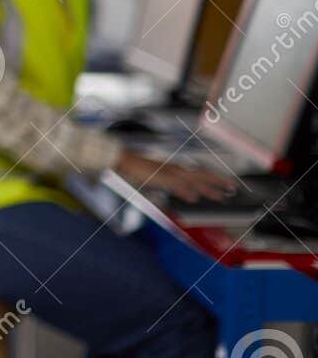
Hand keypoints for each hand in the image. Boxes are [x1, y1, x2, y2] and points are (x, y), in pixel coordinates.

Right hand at [114, 150, 238, 202]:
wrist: (125, 161)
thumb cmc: (140, 169)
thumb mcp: (162, 179)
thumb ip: (177, 187)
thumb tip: (192, 196)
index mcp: (178, 169)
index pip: (201, 173)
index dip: (216, 178)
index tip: (228, 184)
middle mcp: (176, 169)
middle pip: (201, 175)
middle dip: (217, 182)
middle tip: (232, 188)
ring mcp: (169, 173)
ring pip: (192, 181)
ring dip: (206, 188)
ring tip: (220, 195)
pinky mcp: (160, 178)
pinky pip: (175, 185)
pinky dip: (185, 191)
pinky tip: (193, 197)